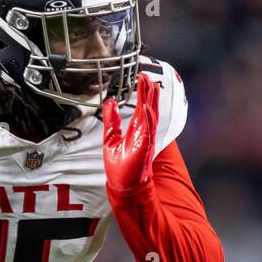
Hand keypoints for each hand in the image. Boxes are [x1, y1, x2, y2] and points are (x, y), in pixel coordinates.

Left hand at [103, 72, 160, 204]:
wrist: (122, 185)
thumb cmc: (119, 166)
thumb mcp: (110, 138)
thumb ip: (111, 120)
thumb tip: (110, 102)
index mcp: (136, 129)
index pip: (141, 107)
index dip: (142, 92)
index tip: (142, 77)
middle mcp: (143, 132)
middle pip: (148, 108)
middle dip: (148, 92)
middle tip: (147, 76)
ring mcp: (146, 139)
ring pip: (151, 116)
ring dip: (151, 101)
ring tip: (151, 85)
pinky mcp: (144, 147)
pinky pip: (147, 130)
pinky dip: (147, 119)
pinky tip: (145, 107)